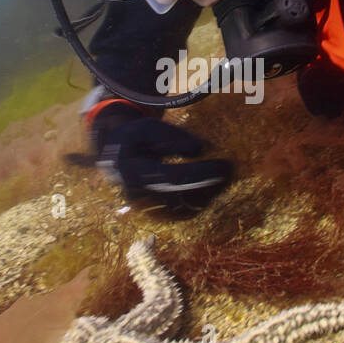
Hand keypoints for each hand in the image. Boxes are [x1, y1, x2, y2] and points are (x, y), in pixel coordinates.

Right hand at [92, 105, 232, 211]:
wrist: (114, 158)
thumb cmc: (135, 139)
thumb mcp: (149, 127)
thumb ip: (173, 137)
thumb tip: (200, 149)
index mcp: (133, 171)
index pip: (173, 177)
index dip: (201, 172)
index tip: (224, 164)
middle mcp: (137, 195)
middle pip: (181, 197)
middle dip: (209, 186)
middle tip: (229, 171)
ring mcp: (146, 208)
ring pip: (183, 210)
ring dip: (208, 196)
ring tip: (225, 177)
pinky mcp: (154, 215)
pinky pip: (182, 214)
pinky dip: (200, 202)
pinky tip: (215, 187)